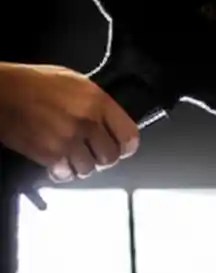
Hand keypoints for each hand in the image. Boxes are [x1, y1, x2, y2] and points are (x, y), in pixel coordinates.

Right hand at [0, 63, 139, 182]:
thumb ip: (96, 103)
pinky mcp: (49, 154)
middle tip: (90, 152)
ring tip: (69, 154)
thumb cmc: (31, 83)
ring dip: (79, 165)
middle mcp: (86, 121)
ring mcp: (68, 139)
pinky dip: (62, 172)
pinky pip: (67, 174)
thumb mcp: (73, 82)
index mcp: (96, 101)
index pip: (129, 136)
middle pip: (110, 157)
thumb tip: (111, 122)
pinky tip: (56, 162)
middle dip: (101, 158)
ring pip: (89, 169)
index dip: (125, 146)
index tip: (120, 148)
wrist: (0, 92)